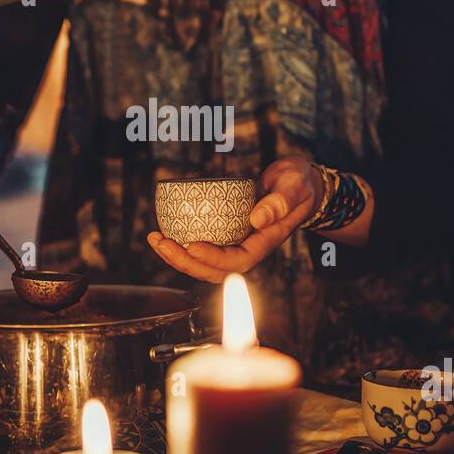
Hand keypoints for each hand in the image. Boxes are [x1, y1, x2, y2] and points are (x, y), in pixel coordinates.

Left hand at [147, 157, 322, 281]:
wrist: (298, 185)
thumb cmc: (298, 184)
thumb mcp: (294, 186)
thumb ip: (280, 201)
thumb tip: (256, 220)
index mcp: (265, 243)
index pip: (238, 261)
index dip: (213, 258)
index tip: (192, 246)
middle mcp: (248, 249)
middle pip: (215, 270)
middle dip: (185, 262)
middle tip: (161, 242)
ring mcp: (236, 244)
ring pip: (204, 263)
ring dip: (177, 256)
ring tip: (155, 239)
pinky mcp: (226, 236)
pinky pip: (202, 248)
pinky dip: (180, 244)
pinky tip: (163, 232)